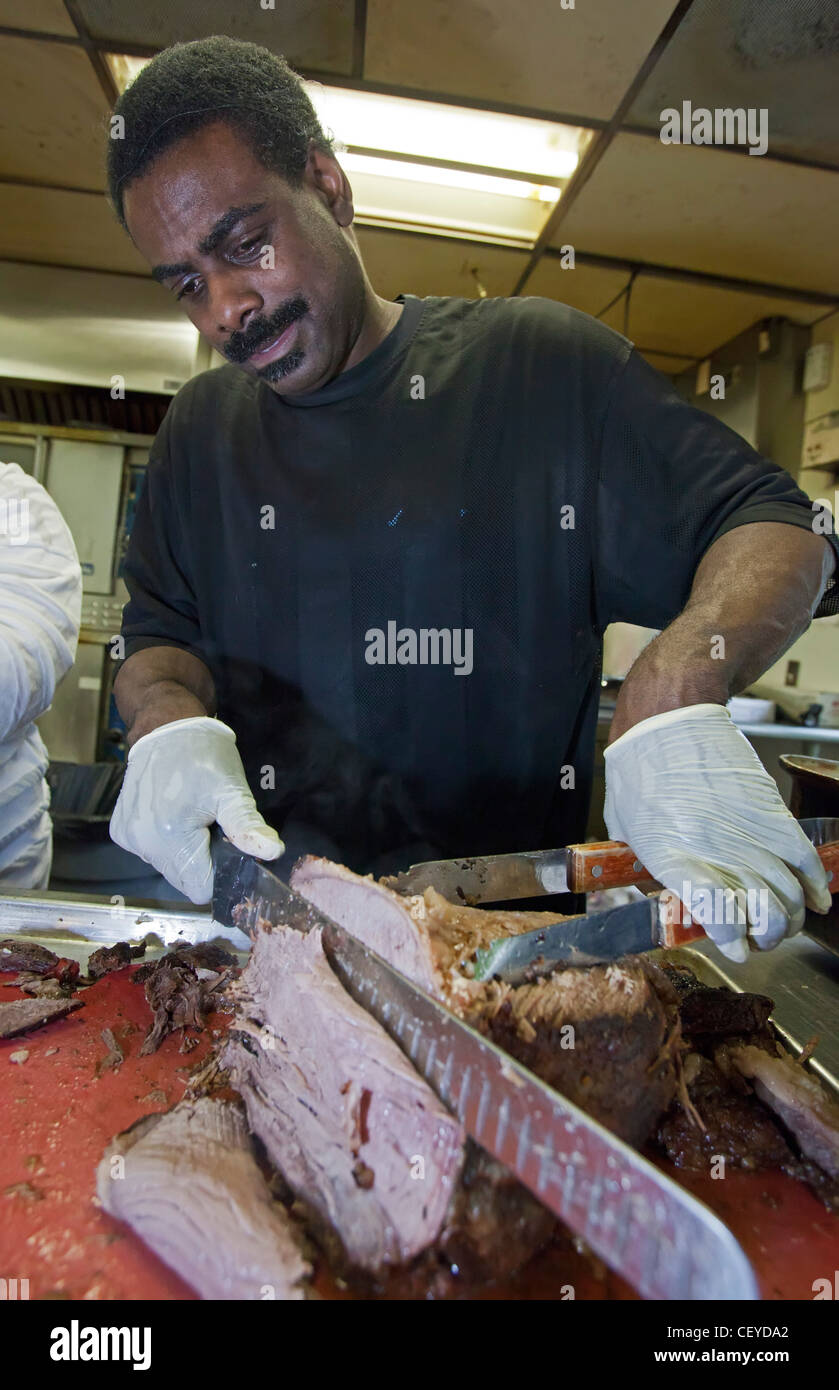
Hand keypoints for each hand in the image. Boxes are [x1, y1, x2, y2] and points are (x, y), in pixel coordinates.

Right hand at [110, 716, 282, 902]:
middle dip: (203, 860)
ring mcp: (128, 838)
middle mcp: (142, 843)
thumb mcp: (231, 790)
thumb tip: (272, 852)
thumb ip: (248, 826)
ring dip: (185, 851)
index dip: (220, 872)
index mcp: (168, 837)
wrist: (166, 727)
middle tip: (210, 824)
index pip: (201, 887)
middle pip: (185, 879)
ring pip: (169, 867)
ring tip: (192, 815)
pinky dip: (167, 842)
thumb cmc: (202, 755)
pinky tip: (173, 813)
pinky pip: (152, 852)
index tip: (227, 845)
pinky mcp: (122, 831)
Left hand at [604, 703, 831, 961]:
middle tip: (760, 940)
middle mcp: (715, 847)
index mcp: (673, 857)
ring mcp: (747, 829)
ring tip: (783, 924)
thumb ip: (648, 871)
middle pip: (761, 910)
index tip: (736, 948)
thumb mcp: (626, 831)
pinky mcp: (769, 810)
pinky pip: (803, 857)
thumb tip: (669, 902)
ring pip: (787, 891)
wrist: (668, 719)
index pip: (717, 914)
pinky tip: (817, 901)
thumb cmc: (637, 773)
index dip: (733, 939)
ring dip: (791, 918)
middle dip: (767, 937)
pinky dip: (816, 884)